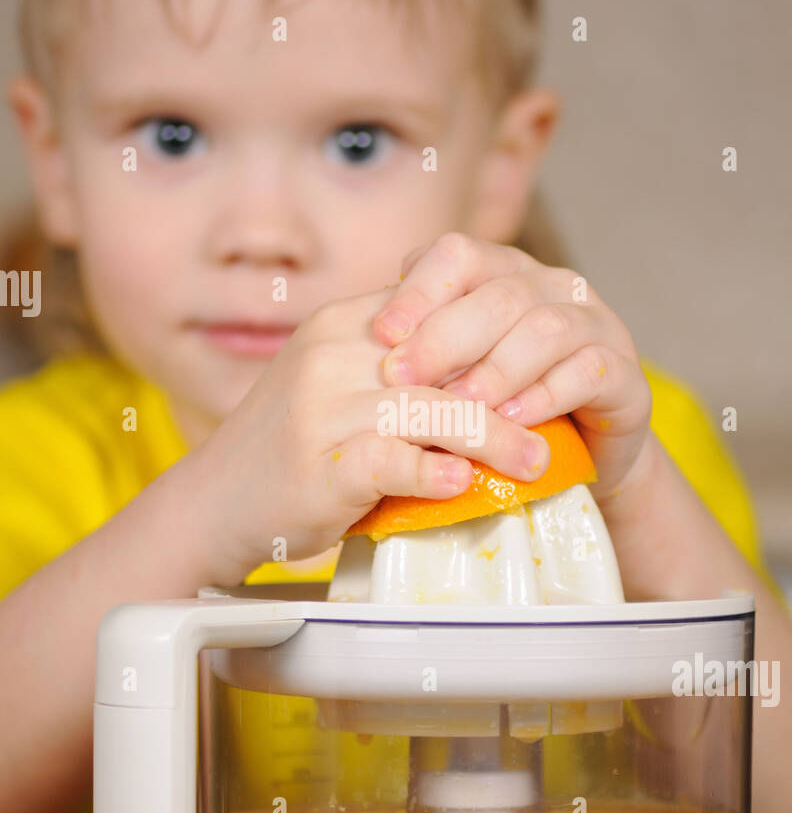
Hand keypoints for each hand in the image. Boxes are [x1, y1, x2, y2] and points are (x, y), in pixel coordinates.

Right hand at [186, 285, 553, 583]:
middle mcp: (335, 353)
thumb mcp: (333, 382)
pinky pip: (396, 461)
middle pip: (449, 356)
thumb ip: (394, 363)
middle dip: (514, 385)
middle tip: (560, 412)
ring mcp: (325, 408)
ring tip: (536, 461)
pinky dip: (437, 475)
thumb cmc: (285, 451)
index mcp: (343, 323)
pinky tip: (466, 486)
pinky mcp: (322, 464)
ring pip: (436, 409)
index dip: (499, 336)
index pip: (440, 308)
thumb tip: (482, 360)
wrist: (210, 504)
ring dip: (496, 438)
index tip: (544, 366)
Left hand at [372, 231, 653, 503]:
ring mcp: (597, 327)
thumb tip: (360, 341)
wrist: (574, 467)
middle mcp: (553, 287)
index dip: (420, 289)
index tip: (382, 335)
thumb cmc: (496, 416)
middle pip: (499, 293)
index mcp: (504, 273)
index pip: (459, 254)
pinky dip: (546, 396)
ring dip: (497, 369)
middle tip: (403, 378)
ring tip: (459, 407)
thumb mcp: (451, 378)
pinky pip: (588, 372)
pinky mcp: (628, 376)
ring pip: (546, 328)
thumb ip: (420, 350)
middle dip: (446, 336)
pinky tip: (511, 423)